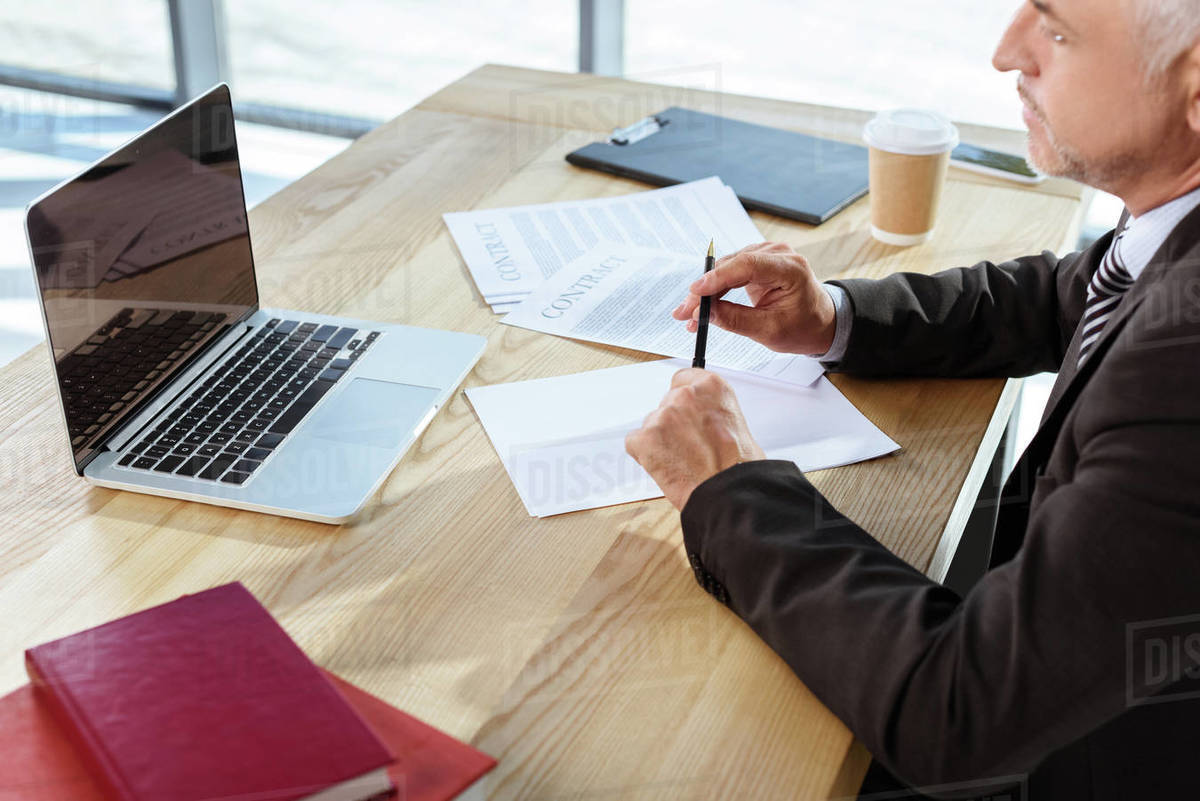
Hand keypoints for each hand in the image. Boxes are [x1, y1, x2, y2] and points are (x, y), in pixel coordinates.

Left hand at [625, 368, 764, 509]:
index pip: (683, 379)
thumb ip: (712, 411)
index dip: (685, 401)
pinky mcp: (645, 438)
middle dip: (675, 424)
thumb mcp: (736, 422)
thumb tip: (702, 416)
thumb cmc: (738, 466)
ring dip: (662, 440)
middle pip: (667, 403)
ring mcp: (662, 416)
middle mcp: (684, 395)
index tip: (687, 411)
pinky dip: (646, 456)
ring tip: (683, 461)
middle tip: (691, 446)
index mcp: (711, 386)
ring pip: (652, 424)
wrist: (727, 492)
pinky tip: (666, 466)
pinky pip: (635, 443)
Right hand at [672, 242, 835, 355]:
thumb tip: (706, 313)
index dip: (717, 278)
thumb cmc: (803, 327)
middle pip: (731, 266)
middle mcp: (778, 254)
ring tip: (688, 315)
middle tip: (683, 313)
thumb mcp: (770, 331)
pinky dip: (715, 290)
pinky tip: (702, 307)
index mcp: (790, 268)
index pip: (746, 265)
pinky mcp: (758, 263)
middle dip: (704, 291)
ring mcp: (767, 256)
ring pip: (726, 270)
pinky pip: (730, 273)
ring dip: (706, 292)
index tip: (695, 293)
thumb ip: (736, 320)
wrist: (819, 322)